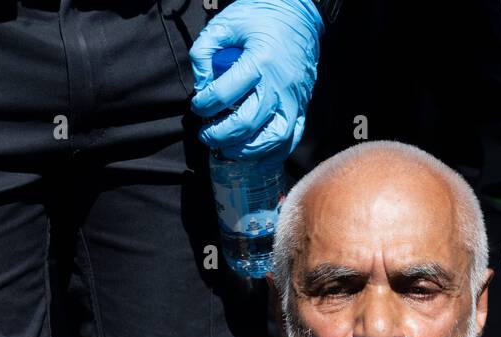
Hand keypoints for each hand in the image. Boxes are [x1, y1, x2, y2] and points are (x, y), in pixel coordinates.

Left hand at [189, 0, 322, 159]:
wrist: (300, 15)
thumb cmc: (262, 17)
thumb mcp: (227, 23)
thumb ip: (206, 50)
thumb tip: (200, 83)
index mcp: (259, 61)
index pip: (224, 94)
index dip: (204, 105)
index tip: (197, 106)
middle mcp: (278, 85)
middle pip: (246, 123)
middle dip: (220, 135)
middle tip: (207, 135)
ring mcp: (293, 100)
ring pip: (271, 139)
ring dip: (245, 150)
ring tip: (228, 149)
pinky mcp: (302, 107)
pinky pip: (291, 140)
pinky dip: (273, 155)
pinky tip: (255, 157)